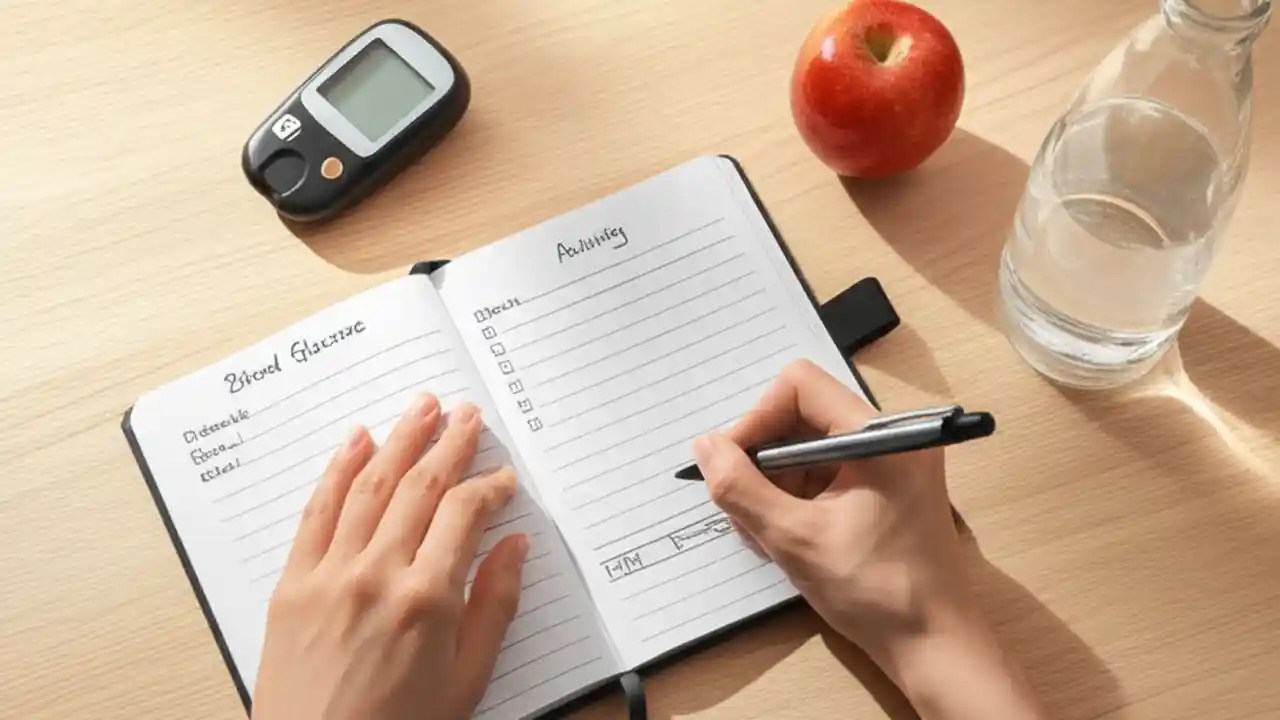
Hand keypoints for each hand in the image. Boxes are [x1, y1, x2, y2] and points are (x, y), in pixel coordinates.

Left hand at [251, 396, 528, 719]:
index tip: (503, 477)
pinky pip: (316, 512)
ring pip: (369, 486)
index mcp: (426, 601)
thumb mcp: (466, 680)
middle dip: (447, 443)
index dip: (489, 486)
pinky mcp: (292, 584)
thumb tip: (515, 547)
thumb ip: (494, 607)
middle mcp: (376, 576)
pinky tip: (356, 441)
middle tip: (466, 414)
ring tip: (421, 406)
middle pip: (419, 487)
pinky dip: (337, 470)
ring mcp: (329, 576)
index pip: (464, 514)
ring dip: (399, 440)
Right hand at [694, 360, 1042, 718]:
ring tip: (764, 535)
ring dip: (773, 486)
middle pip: (799, 417)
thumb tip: (705, 448)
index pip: (799, 387)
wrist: (934, 645)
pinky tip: (784, 541)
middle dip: (761, 459)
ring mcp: (886, 465)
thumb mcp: (795, 540)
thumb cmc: (877, 592)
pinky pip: (822, 475)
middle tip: (743, 508)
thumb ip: (741, 488)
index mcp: (880, 436)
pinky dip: (793, 501)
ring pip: (805, 449)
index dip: (756, 419)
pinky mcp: (881, 490)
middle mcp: (887, 438)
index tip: (732, 466)